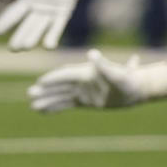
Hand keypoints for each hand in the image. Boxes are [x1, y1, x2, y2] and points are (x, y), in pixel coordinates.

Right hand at [0, 0, 89, 50]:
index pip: (14, 13)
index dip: (5, 22)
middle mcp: (38, 8)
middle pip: (26, 25)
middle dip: (19, 36)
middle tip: (11, 49)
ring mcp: (51, 11)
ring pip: (39, 27)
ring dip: (33, 37)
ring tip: (24, 48)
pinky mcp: (64, 11)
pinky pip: (58, 25)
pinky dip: (53, 35)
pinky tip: (48, 46)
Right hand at [27, 49, 166, 111]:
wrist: (136, 90)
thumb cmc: (128, 80)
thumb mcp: (117, 74)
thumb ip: (105, 66)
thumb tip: (92, 54)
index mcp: (85, 73)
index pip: (66, 76)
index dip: (53, 79)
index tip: (40, 82)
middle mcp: (80, 81)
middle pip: (59, 86)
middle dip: (45, 90)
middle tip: (30, 94)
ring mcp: (81, 91)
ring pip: (60, 97)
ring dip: (47, 100)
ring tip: (32, 106)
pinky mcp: (84, 101)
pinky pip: (66, 105)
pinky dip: (54, 108)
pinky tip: (42, 111)